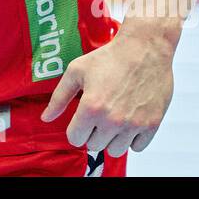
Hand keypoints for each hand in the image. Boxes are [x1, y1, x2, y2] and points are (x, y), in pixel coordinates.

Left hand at [41, 22, 176, 156]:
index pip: (75, 139)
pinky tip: (129, 120)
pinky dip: (132, 138)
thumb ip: (59, 97)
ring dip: (112, 138)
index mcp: (91, 108)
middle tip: (99, 114)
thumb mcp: (76, 71)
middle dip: (93, 132)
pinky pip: (137, 147)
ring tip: (113, 118)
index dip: (76, 128)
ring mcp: (134, 124)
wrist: (144, 48)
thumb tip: (46, 118)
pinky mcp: (152, 124)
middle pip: (95, 145)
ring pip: (115, 150)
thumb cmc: (109, 57)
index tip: (82, 118)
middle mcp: (112, 120)